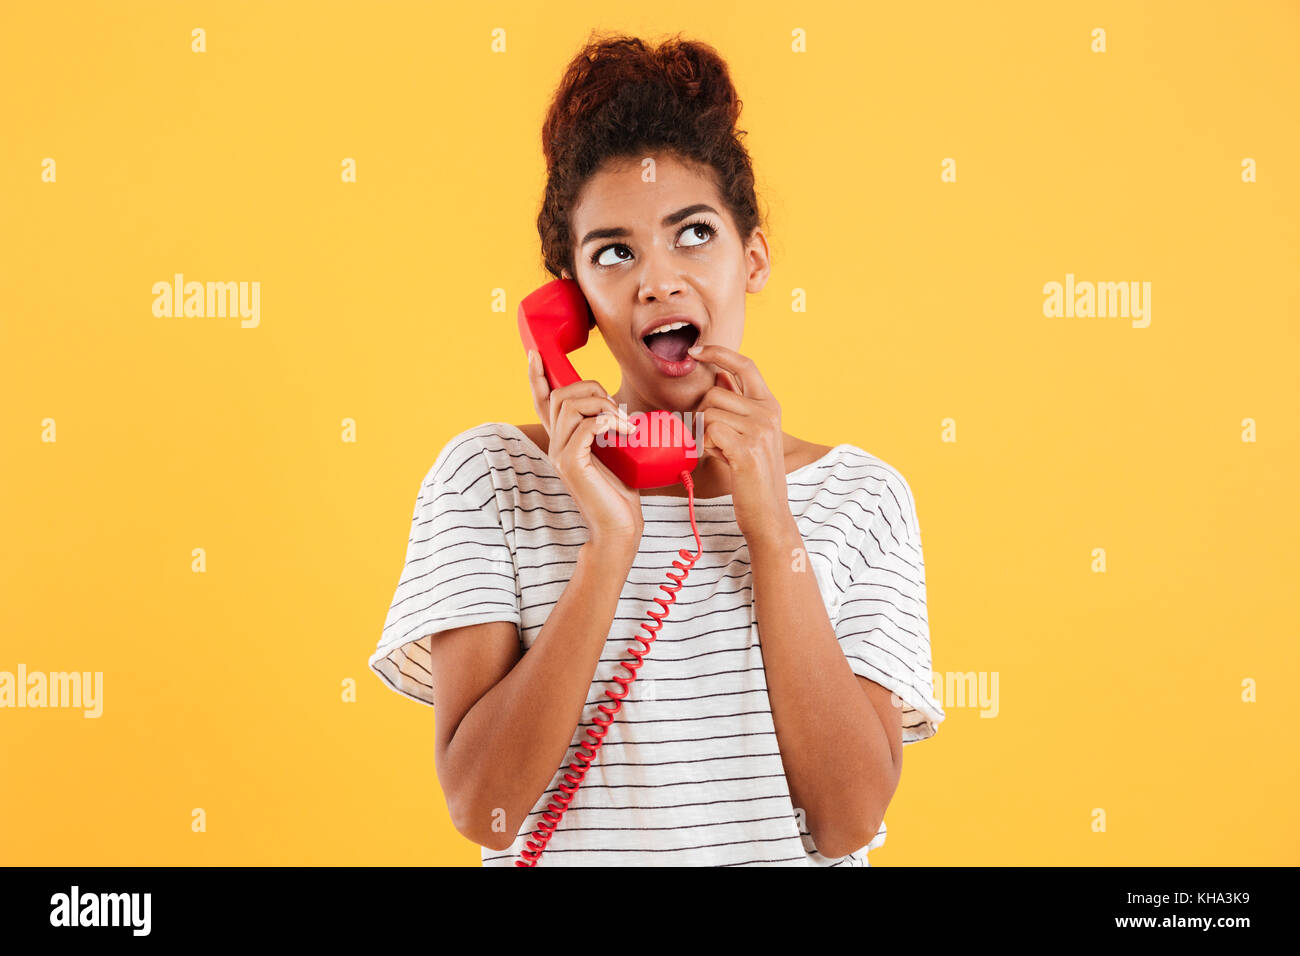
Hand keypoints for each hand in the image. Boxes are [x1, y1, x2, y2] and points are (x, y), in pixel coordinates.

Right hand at [526, 349, 643, 548]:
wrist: (619, 526)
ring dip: (603, 405)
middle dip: (592, 389)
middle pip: (560, 395)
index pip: (541, 402)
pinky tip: (623, 432)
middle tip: (618, 410)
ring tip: (624, 425)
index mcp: (563, 440)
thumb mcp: (613, 452)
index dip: (536, 377)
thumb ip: (606, 429)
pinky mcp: (571, 464)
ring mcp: (560, 454)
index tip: (536, 353)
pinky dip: (608, 421)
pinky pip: (586, 425)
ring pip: (571, 405)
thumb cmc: (620, 492)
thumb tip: (618, 407)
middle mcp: (555, 445)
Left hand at [689, 343, 795, 544]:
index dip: (719, 352)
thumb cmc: (753, 476)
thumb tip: (720, 375)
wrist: (769, 513)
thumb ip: (737, 404)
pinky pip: (709, 432)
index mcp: (770, 405)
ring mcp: (759, 430)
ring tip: (721, 452)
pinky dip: (706, 446)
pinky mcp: (747, 449)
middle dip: (702, 415)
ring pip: (708, 413)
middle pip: (714, 392)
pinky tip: (720, 458)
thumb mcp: (750, 434)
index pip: (745, 364)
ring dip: (704, 433)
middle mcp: (768, 413)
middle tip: (713, 439)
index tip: (695, 350)